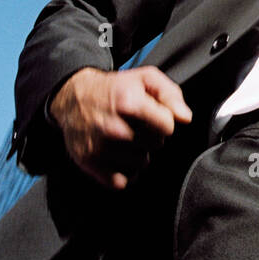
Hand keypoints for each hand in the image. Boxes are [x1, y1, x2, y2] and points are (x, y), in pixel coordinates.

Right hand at [48, 66, 191, 190]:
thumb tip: (185, 117)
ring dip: (138, 153)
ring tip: (126, 137)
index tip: (154, 116)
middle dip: (151, 135)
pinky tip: (118, 154)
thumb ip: (170, 94)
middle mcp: (114, 127)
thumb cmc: (114, 88)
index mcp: (129, 103)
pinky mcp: (90, 163)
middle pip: (156, 145)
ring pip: (141, 164)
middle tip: (136, 125)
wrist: (73, 98)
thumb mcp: (145, 78)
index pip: (168, 126)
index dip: (164, 121)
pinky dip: (124, 172)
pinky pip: (122, 181)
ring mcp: (101, 148)